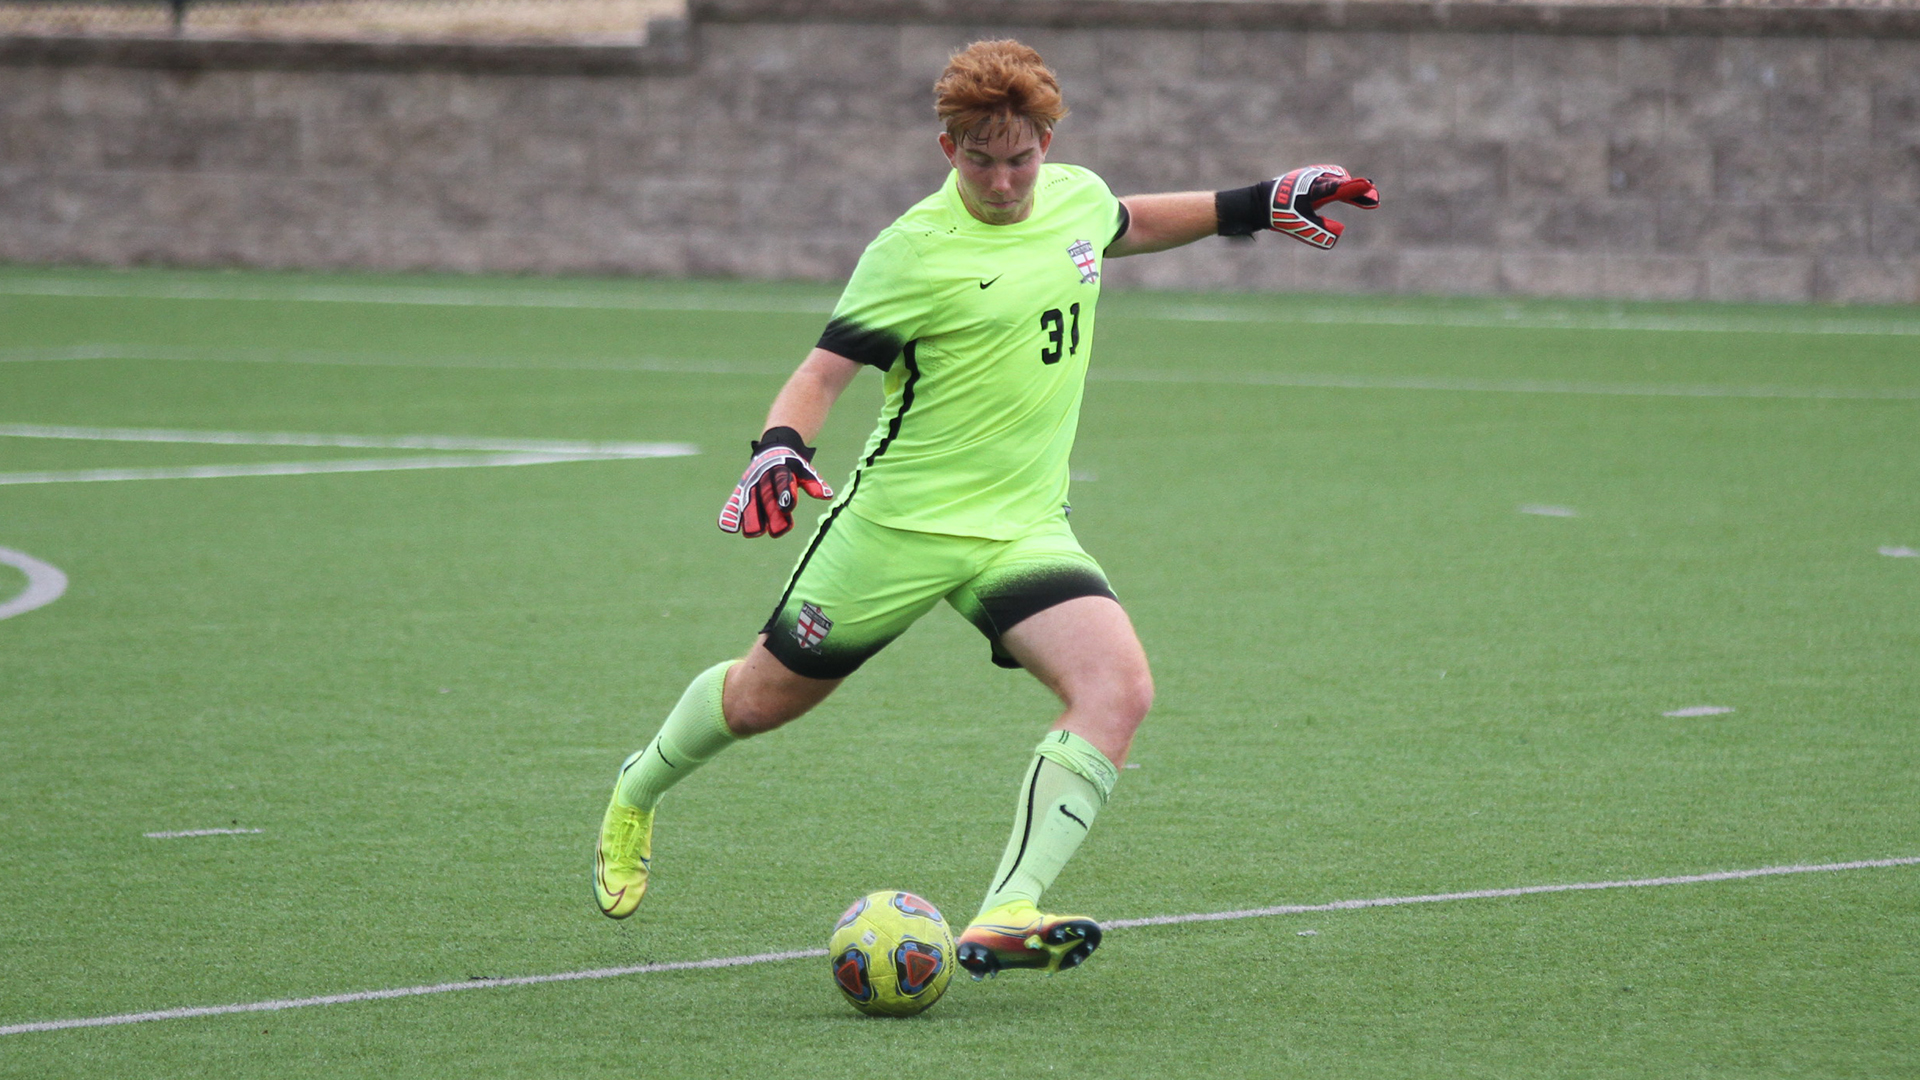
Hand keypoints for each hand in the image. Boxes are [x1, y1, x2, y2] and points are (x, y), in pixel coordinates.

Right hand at [717, 426, 833, 537]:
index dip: (785, 494)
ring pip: (750, 501)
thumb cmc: (793, 465)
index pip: (783, 482)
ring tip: (752, 533)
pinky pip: (735, 501)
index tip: (788, 508)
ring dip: (751, 517)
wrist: (774, 447)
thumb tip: (827, 495)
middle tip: (773, 532)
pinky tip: (728, 528)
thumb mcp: (805, 470)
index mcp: (782, 469)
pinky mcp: (743, 489)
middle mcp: (764, 476)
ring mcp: (752, 483)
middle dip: (770, 513)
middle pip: (766, 496)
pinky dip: (731, 512)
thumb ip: (814, 483)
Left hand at [1270, 165, 1379, 248]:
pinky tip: (1347, 190)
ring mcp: (1313, 176)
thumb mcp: (1299, 226)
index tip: (1369, 186)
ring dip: (1351, 188)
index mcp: (1313, 190)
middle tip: (1374, 199)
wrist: (1262, 202)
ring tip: (1366, 194)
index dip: (1354, 189)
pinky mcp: (1312, 178)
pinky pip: (1332, 179)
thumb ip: (1318, 232)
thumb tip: (1338, 235)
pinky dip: (1342, 185)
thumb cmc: (1280, 215)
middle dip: (1358, 191)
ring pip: (1338, 179)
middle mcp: (1315, 179)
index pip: (1338, 189)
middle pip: (1343, 184)